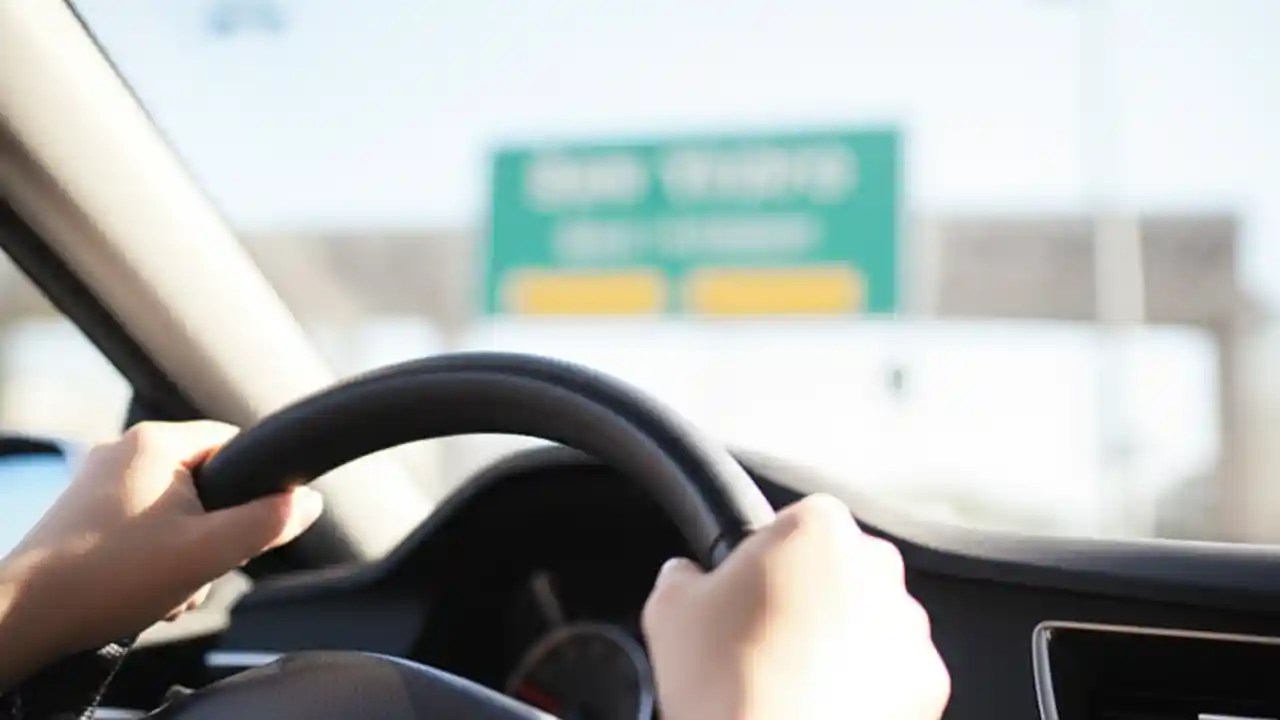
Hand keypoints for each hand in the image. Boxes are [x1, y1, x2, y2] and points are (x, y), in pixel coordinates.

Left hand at [0, 421, 322, 688]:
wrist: (23, 618)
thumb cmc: (107, 578)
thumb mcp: (210, 551)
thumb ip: (269, 522)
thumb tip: (310, 502)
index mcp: (156, 443)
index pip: (235, 443)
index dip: (253, 487)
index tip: (247, 526)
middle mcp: (123, 450)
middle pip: (207, 483)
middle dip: (213, 532)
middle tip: (199, 566)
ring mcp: (98, 481)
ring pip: (175, 510)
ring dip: (184, 551)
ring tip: (164, 584)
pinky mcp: (82, 513)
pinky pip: (143, 526)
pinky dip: (152, 557)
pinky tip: (142, 589)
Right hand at [642, 494, 949, 719]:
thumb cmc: (727, 681)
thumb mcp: (669, 611)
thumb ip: (682, 575)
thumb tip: (684, 577)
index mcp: (818, 528)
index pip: (792, 521)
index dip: (763, 558)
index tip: (744, 593)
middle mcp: (877, 567)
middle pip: (837, 568)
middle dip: (808, 595)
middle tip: (762, 637)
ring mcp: (910, 627)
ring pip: (868, 620)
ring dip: (839, 640)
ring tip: (790, 681)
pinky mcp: (928, 682)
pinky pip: (892, 672)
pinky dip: (866, 686)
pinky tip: (822, 705)